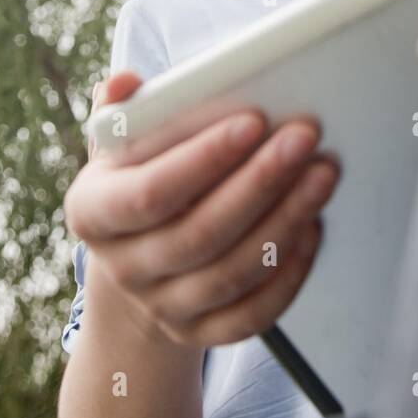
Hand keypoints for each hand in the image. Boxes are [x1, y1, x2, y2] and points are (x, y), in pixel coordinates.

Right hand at [65, 73, 338, 346]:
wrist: (138, 257)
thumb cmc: (142, 177)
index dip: (204, 159)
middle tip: (305, 136)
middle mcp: (123, 268)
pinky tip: (313, 225)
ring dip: (286, 220)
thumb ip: (127, 112)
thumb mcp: (123, 144)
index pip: (149, 192)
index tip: (255, 120)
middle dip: (261, 182)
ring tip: (323, 172)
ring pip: (232, 274)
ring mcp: (161, 308)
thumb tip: (124, 84)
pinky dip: (288, 274)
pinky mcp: (200, 333)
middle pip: (199, 234)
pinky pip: (251, 315)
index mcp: (93, 212)